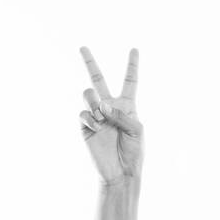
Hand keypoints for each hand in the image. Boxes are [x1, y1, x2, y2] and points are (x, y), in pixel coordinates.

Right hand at [79, 47, 142, 185]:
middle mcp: (110, 107)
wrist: (120, 172)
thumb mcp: (136, 129)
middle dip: (89, 62)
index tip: (134, 49)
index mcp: (127, 105)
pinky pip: (84, 113)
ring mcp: (96, 116)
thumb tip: (101, 106)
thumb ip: (121, 113)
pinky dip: (91, 118)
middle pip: (98, 80)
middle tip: (82, 47)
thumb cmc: (133, 152)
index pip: (129, 81)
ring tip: (101, 116)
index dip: (132, 65)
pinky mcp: (86, 127)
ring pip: (88, 94)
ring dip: (94, 101)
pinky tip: (97, 127)